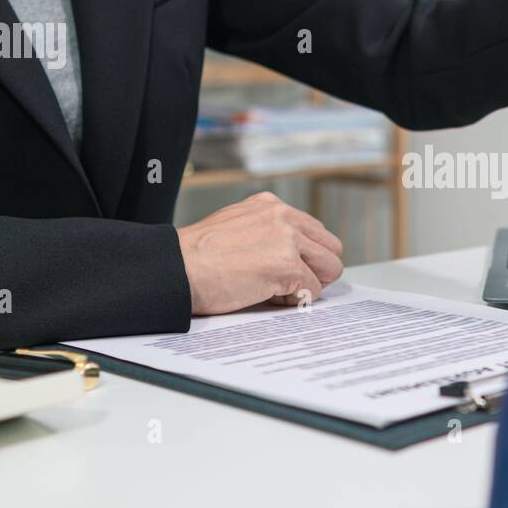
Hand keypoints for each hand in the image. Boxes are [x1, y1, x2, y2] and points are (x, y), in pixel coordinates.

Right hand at [175, 191, 343, 314]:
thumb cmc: (196, 257)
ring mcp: (287, 240)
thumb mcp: (236, 227)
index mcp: (271, 206)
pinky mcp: (287, 265)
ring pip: (329, 268)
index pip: (315, 231)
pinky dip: (294, 301)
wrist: (175, 269)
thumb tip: (293, 255)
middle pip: (331, 248)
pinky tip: (266, 297)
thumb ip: (267, 233)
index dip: (307, 257)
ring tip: (276, 291)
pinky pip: (312, 291)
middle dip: (317, 271)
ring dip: (308, 285)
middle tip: (289, 285)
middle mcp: (283, 216)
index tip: (289, 271)